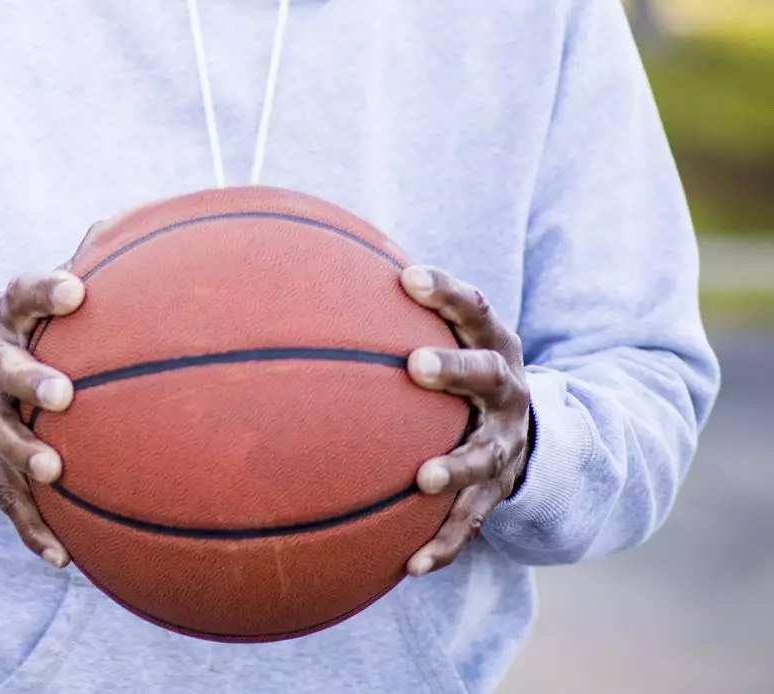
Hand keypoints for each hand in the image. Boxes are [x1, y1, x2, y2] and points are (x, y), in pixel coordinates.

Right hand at [0, 268, 84, 567]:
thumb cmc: (32, 337)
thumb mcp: (45, 299)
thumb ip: (88, 267)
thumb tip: (130, 221)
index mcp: (5, 319)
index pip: (21, 295)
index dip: (45, 290)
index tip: (79, 290)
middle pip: (1, 370)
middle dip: (29, 381)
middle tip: (63, 394)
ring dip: (22, 456)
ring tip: (52, 472)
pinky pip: (6, 501)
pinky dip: (32, 529)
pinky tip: (62, 557)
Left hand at [400, 264, 531, 575]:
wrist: (528, 436)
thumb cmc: (455, 368)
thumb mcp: (442, 331)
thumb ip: (387, 305)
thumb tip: (298, 260)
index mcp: (490, 343)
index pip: (474, 306)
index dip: (445, 290)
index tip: (407, 276)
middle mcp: (504, 390)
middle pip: (486, 375)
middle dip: (453, 369)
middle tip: (415, 365)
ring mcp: (504, 444)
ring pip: (483, 456)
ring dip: (455, 466)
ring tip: (424, 478)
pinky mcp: (496, 494)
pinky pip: (469, 523)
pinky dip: (442, 544)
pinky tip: (409, 566)